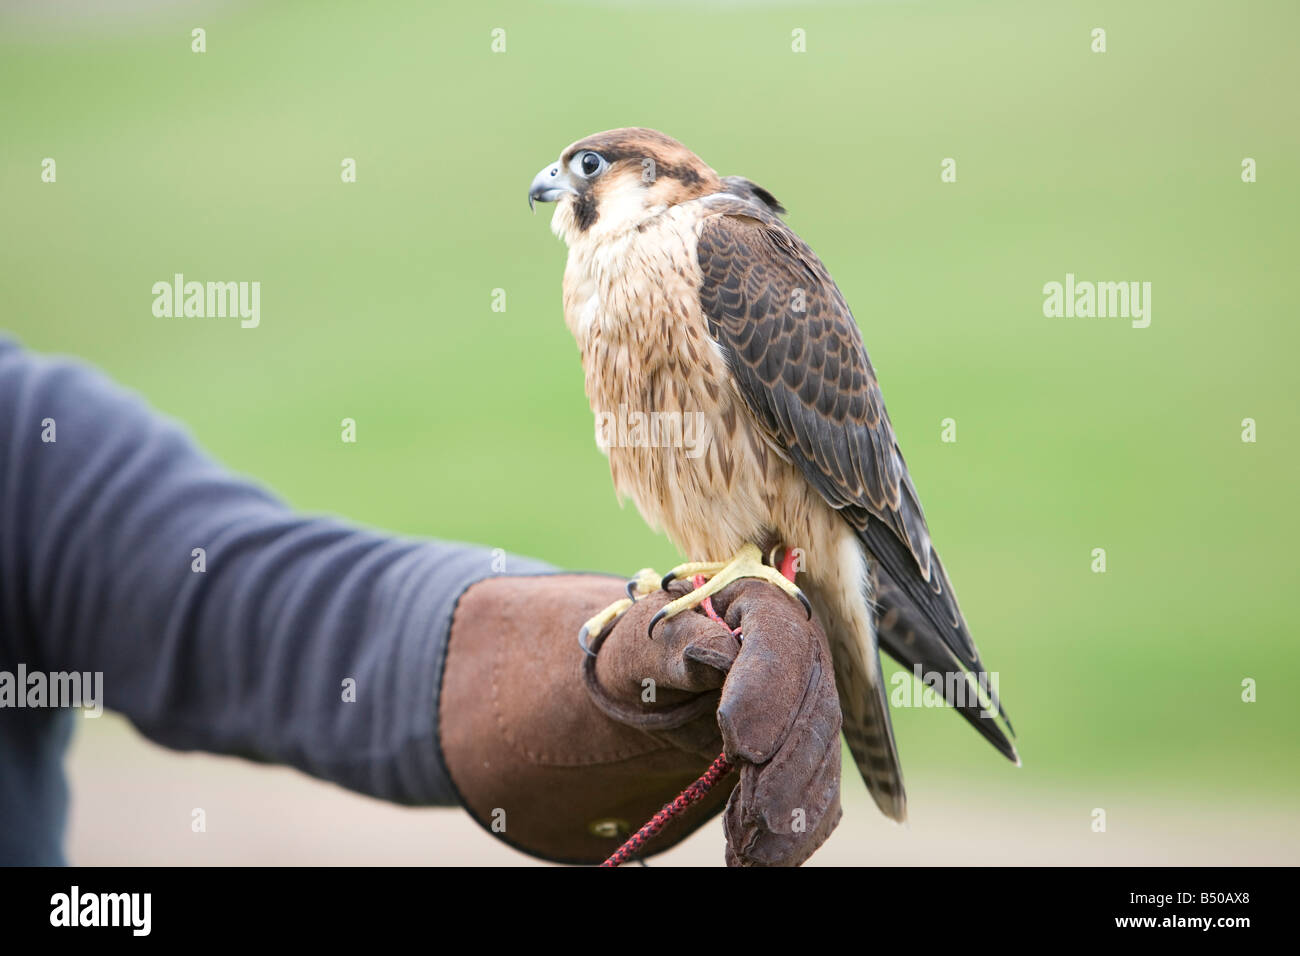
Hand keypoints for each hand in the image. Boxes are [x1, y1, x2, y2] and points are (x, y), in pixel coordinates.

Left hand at [439, 571, 840, 865]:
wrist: (650, 687)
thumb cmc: (644, 653)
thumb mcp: (642, 641)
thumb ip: (677, 641)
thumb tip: (716, 653)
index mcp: (758, 603)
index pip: (779, 640)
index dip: (767, 692)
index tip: (739, 744)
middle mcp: (797, 649)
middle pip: (812, 705)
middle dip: (786, 767)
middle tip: (756, 815)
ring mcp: (808, 699)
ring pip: (821, 754)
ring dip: (793, 809)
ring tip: (752, 851)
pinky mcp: (805, 747)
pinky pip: (818, 790)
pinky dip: (798, 831)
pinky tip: (767, 858)